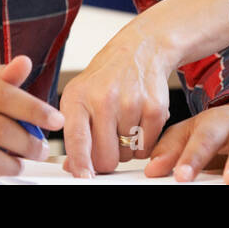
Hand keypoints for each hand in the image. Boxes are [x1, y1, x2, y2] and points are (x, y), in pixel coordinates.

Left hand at [59, 19, 176, 176]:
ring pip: (127, 156)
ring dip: (125, 148)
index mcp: (78, 97)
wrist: (140, 49)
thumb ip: (74, 132)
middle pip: (106, 158)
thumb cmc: (106, 77)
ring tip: (123, 121)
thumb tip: (72, 167)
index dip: (80, 163)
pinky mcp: (155, 108)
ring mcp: (131, 103)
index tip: (83, 178)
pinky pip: (147, 149)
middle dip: (107, 158)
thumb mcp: (80, 95)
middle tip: (107, 139)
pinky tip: (138, 119)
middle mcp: (103, 99)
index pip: (77, 139)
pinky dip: (143, 142)